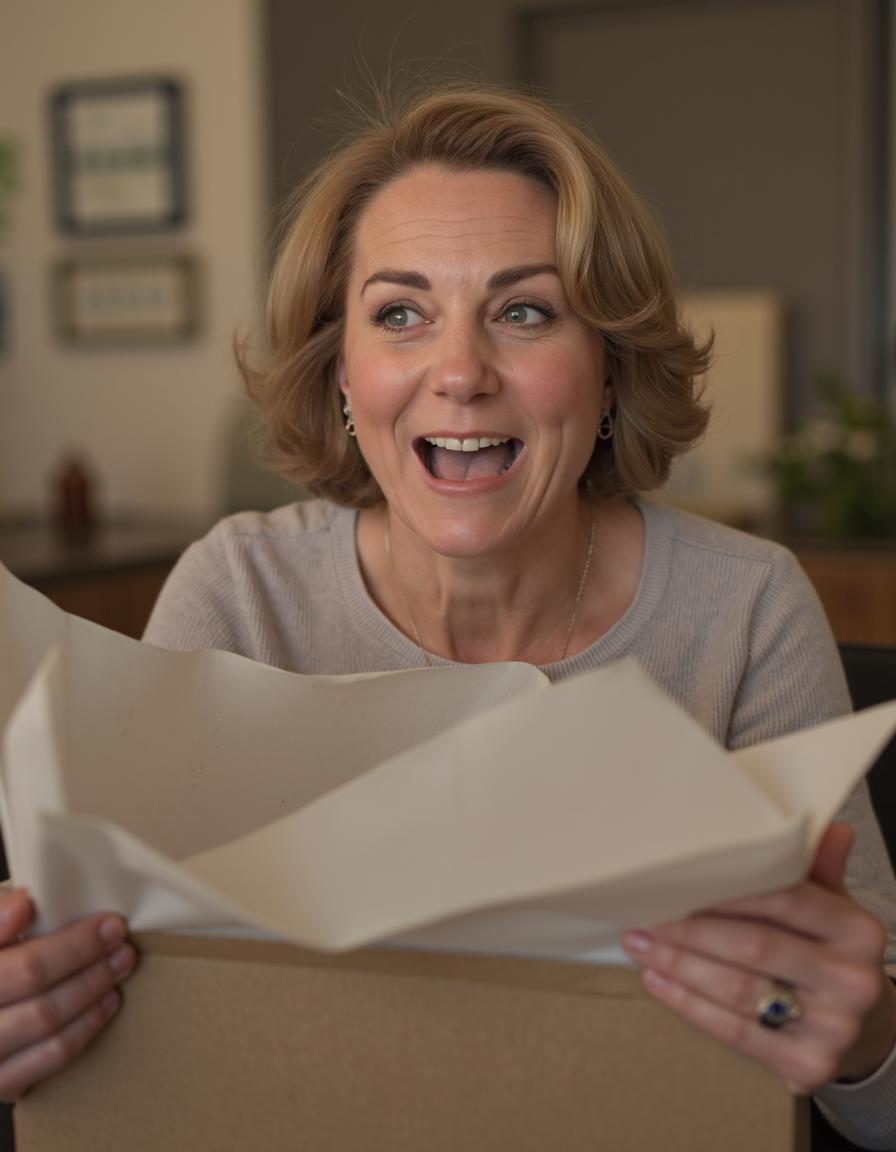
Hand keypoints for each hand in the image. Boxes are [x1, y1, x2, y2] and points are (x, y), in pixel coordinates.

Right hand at [0, 888, 136, 1100]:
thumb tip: (23, 904)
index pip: (19, 959)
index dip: (67, 942)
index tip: (108, 923)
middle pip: (34, 985)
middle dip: (87, 960)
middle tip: (121, 940)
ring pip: (45, 1021)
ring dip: (92, 991)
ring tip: (121, 965)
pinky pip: (48, 1058)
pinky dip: (84, 1028)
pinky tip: (106, 1004)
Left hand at [621, 823, 895, 1092]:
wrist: (860, 1026)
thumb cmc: (825, 952)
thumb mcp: (827, 906)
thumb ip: (815, 867)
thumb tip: (826, 826)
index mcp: (858, 930)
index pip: (786, 899)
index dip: (727, 890)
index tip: (678, 880)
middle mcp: (854, 980)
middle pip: (755, 945)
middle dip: (690, 929)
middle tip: (645, 914)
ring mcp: (835, 1027)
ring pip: (738, 989)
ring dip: (679, 965)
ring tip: (640, 944)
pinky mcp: (810, 1066)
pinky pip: (735, 1031)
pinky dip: (688, 1004)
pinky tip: (657, 982)